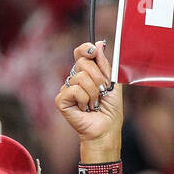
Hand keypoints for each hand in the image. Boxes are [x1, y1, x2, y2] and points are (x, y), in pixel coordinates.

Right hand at [56, 40, 121, 156]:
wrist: (107, 130)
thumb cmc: (110, 110)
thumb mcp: (112, 84)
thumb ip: (105, 65)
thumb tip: (99, 44)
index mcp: (86, 73)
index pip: (81, 53)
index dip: (86, 49)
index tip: (93, 51)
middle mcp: (74, 79)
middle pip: (83, 63)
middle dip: (98, 77)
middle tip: (101, 92)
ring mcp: (67, 89)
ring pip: (80, 77)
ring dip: (94, 93)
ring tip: (94, 104)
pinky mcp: (61, 100)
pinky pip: (74, 90)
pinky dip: (85, 100)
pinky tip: (86, 109)